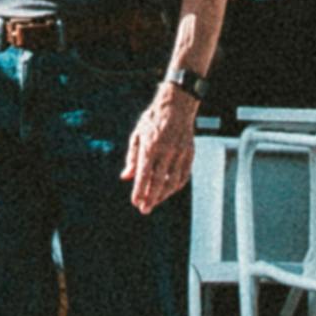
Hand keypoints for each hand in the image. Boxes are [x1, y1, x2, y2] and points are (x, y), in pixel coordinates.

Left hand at [123, 83, 197, 213]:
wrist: (177, 105)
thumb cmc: (153, 120)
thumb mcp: (138, 135)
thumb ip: (132, 158)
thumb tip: (125, 177)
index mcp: (150, 146)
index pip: (144, 174)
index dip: (139, 191)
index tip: (135, 202)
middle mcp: (166, 151)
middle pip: (158, 182)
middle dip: (150, 198)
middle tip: (144, 210)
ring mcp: (180, 153)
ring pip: (173, 181)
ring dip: (163, 195)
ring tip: (154, 202)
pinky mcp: (190, 154)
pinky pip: (184, 175)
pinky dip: (175, 186)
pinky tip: (168, 191)